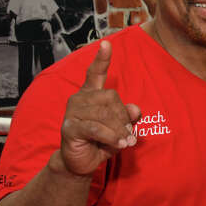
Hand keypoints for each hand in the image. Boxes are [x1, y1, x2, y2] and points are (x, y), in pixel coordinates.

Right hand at [59, 41, 141, 176]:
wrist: (82, 161)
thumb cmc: (101, 141)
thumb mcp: (119, 127)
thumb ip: (128, 116)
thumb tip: (135, 109)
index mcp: (91, 94)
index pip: (95, 73)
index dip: (102, 59)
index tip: (107, 44)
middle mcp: (79, 99)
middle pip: (111, 97)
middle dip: (124, 117)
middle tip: (129, 134)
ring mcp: (72, 112)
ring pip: (104, 114)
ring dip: (119, 130)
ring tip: (126, 142)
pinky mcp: (69, 127)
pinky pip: (96, 128)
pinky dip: (111, 137)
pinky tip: (119, 144)